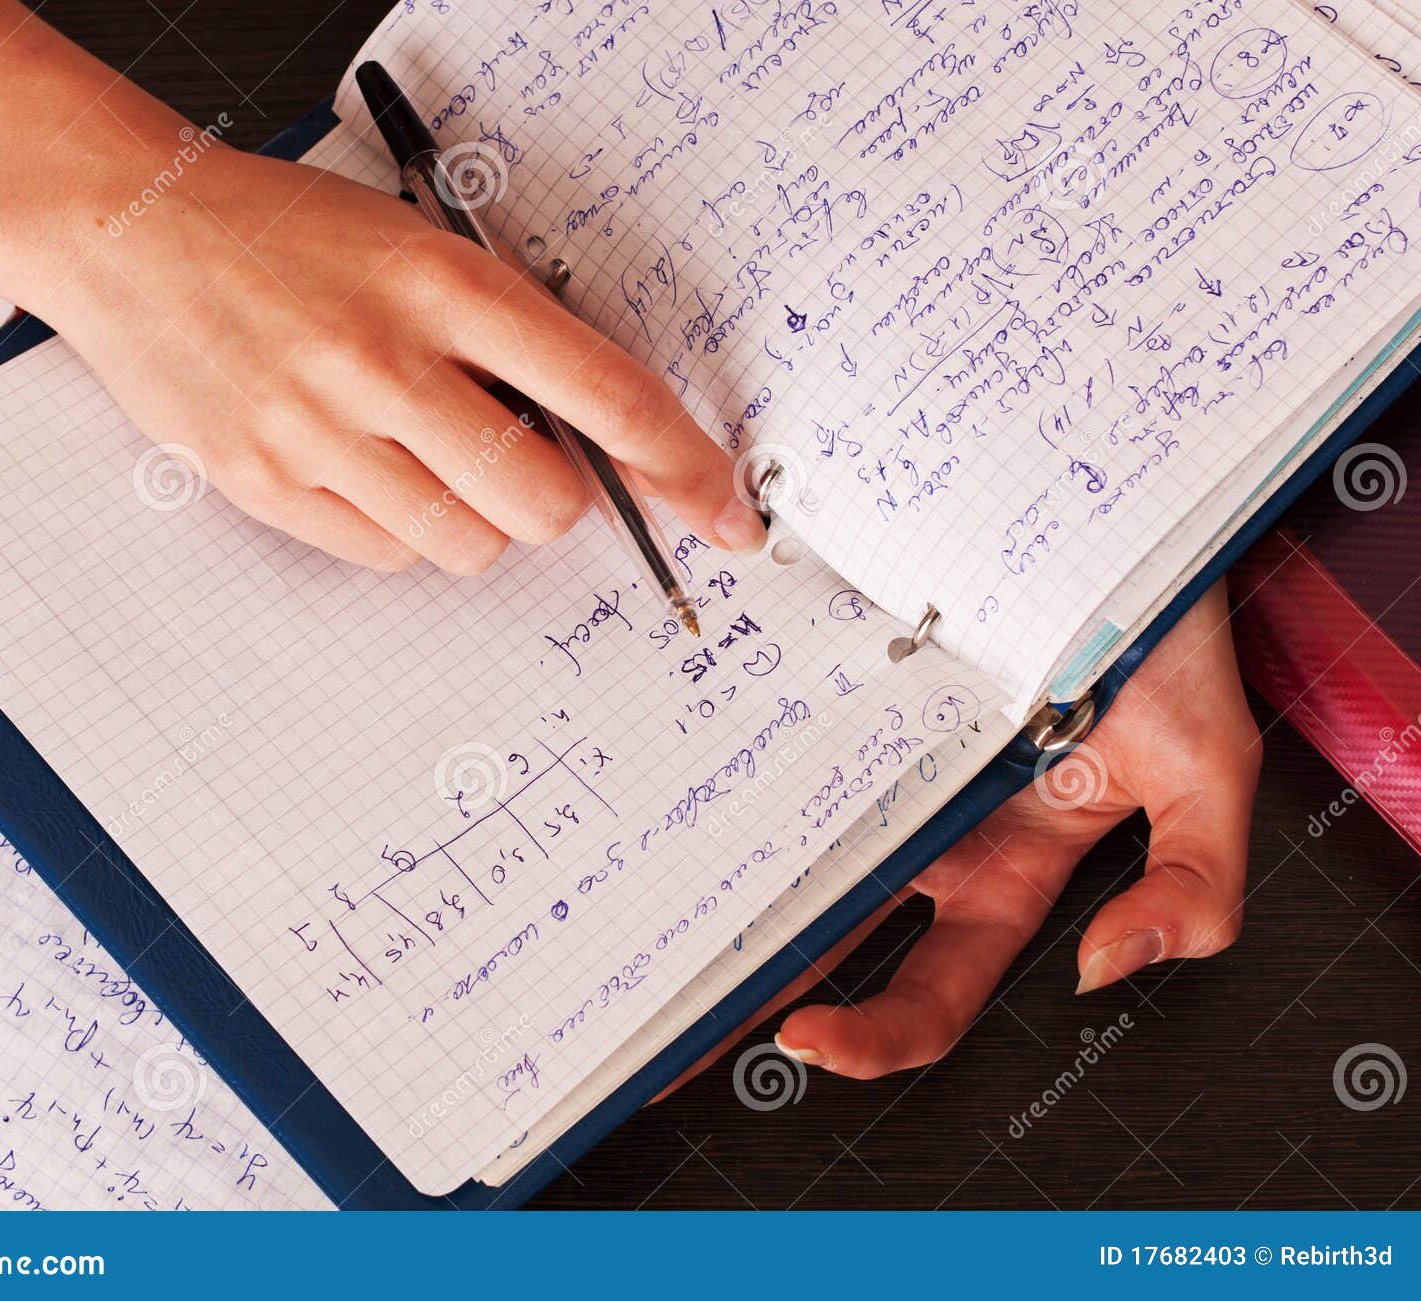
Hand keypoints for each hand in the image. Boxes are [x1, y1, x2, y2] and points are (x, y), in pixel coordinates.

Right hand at [21, 149, 768, 573]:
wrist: (131, 229)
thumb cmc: (289, 235)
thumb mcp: (421, 246)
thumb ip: (512, 338)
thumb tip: (603, 443)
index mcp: (447, 283)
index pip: (609, 397)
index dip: (685, 469)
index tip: (725, 513)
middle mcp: (388, 360)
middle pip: (546, 506)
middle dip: (555, 499)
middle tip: (515, 456)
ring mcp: (319, 430)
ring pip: (469, 547)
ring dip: (473, 518)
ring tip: (419, 452)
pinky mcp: (264, 482)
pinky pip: (386, 557)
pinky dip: (398, 530)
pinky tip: (359, 466)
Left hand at [664, 581, 1260, 1090]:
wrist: (1125, 530)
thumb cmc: (1166, 646)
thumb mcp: (1209, 774)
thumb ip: (1188, 884)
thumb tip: (1102, 967)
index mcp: (1005, 876)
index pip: (928, 995)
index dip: (870, 1037)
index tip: (805, 1039)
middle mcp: (928, 833)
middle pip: (823, 940)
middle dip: (740, 996)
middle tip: (655, 1037)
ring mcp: (880, 764)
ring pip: (784, 855)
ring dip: (715, 899)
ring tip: (635, 933)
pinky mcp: (847, 690)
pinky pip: (780, 745)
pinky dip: (733, 777)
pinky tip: (673, 793)